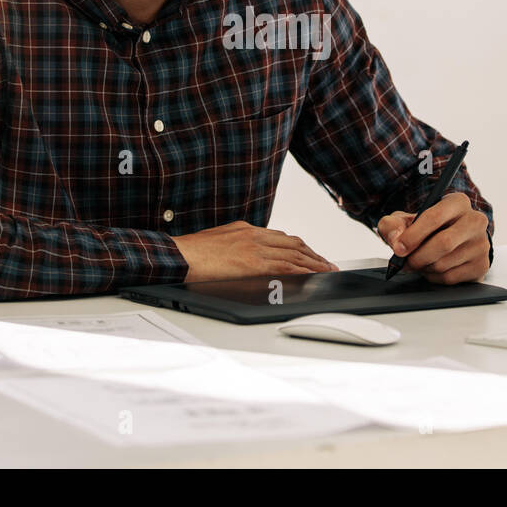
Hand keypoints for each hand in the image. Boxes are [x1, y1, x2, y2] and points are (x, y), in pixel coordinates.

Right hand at [172, 220, 338, 281]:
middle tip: (326, 264)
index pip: (281, 237)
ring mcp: (255, 248)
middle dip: (313, 255)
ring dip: (314, 263)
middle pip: (293, 243)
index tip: (310, 255)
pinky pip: (287, 266)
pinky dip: (304, 271)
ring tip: (327, 272)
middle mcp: (254, 235)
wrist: (179, 256)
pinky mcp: (254, 262)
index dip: (300, 247)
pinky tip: (313, 277)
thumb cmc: (192, 253)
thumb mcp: (219, 241)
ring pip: (295, 254)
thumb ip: (237, 246)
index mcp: (246, 229)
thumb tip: (246, 259)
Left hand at [376, 193, 491, 284]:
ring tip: (420, 262)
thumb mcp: (405, 219)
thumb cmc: (426, 227)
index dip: (413, 235)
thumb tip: (396, 239)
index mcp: (457, 202)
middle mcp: (475, 220)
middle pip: (443, 243)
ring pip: (444, 263)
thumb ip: (393, 224)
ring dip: (424, 268)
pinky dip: (433, 277)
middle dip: (418, 256)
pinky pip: (450, 278)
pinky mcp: (481, 265)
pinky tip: (432, 269)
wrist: (448, 239)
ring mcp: (481, 244)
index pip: (434, 217)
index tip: (399, 248)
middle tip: (405, 262)